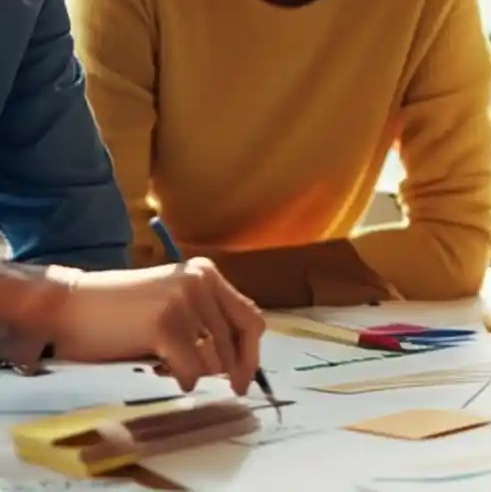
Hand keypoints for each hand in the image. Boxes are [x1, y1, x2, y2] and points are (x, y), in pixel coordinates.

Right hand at [49, 259, 265, 394]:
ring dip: (199, 371)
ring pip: (214, 357)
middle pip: (238, 339)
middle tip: (229, 388)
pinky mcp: (165, 324)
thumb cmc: (117, 313)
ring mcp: (184, 301)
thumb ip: (205, 320)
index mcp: (206, 274)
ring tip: (170, 366)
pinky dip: (183, 379)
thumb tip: (238, 360)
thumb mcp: (173, 305)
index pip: (249, 316)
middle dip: (233, 369)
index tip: (246, 377)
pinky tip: (167, 375)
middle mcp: (200, 282)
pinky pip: (191, 368)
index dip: (252, 351)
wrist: (66, 306)